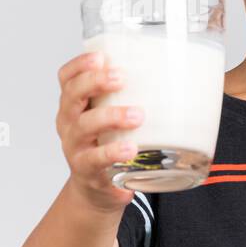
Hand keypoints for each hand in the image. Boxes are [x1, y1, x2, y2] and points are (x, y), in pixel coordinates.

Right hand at [55, 50, 144, 211]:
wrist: (96, 190)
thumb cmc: (108, 144)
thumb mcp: (110, 117)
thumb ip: (129, 97)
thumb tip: (178, 73)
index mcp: (74, 104)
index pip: (67, 78)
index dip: (80, 64)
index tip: (101, 56)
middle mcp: (68, 122)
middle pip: (72, 95)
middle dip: (95, 82)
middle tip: (122, 78)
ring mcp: (75, 146)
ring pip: (85, 125)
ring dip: (111, 116)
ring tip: (137, 115)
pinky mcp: (86, 170)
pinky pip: (96, 159)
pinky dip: (113, 152)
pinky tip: (131, 148)